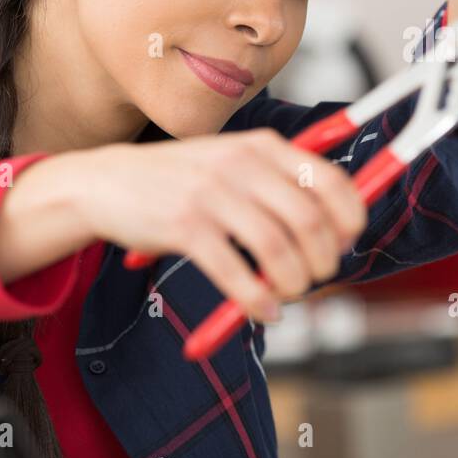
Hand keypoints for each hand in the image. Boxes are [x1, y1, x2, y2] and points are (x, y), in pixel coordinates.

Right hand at [0, 131, 367, 321]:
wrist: (108, 182)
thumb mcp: (234, 163)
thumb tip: (336, 231)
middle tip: (318, 277)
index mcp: (263, 146)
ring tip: (290, 296)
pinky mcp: (185, 226)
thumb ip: (280, 186)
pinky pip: (235, 272)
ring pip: (277, 247)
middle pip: (309, 219)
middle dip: (324, 259)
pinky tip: (263, 312)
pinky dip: (257, 300)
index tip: (347, 244)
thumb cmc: (184, 181)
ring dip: (294, 282)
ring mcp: (212, 193)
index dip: (349, 219)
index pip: (330, 180)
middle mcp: (242, 163)